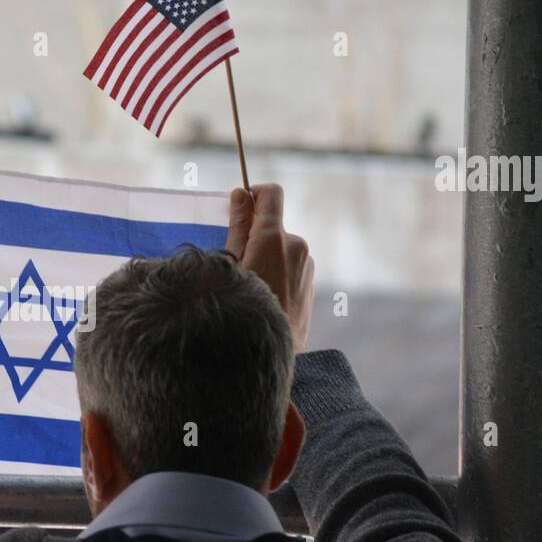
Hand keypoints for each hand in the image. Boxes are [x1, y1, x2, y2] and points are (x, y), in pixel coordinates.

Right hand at [225, 183, 314, 351]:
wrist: (276, 349)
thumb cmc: (245, 308)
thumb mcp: (231, 265)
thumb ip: (237, 227)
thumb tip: (240, 194)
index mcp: (273, 237)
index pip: (271, 194)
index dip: (254, 193)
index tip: (241, 205)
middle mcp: (296, 245)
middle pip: (272, 226)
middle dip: (254, 237)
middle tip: (237, 265)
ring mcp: (306, 263)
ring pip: (280, 247)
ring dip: (266, 257)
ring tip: (253, 286)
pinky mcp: (310, 279)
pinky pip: (290, 265)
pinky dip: (277, 272)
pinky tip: (268, 296)